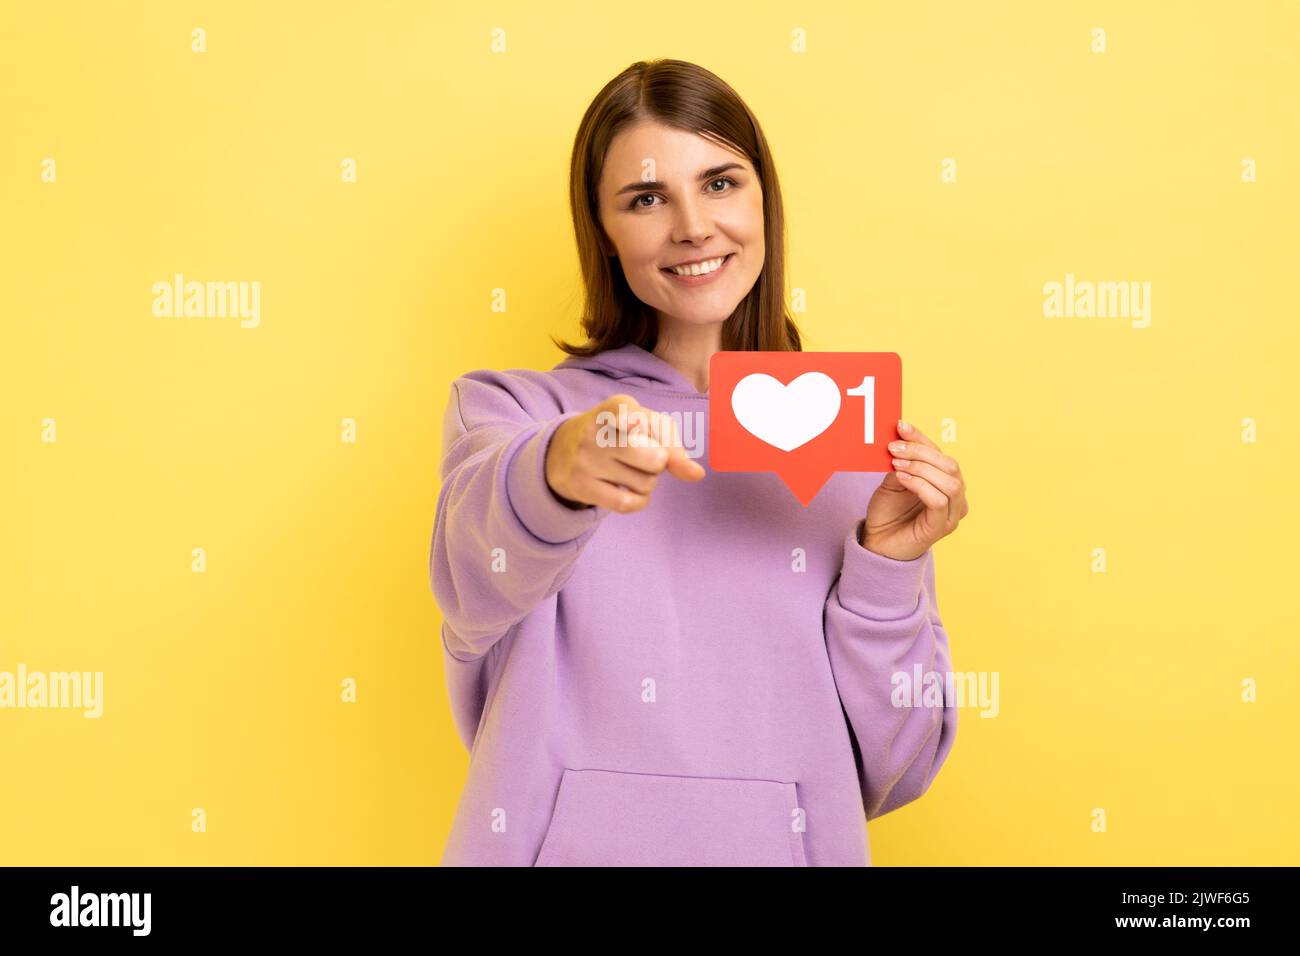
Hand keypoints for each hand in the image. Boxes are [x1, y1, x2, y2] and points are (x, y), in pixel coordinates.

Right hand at [545, 393, 705, 512]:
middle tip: (645, 457)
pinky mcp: (581, 486)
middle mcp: (595, 431)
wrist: (561, 452)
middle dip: (660, 463)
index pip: (629, 414)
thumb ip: (673, 446)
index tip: (633, 425)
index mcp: (613, 408)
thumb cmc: (617, 435)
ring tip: (631, 471)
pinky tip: (632, 491)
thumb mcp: (643, 428)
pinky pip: (628, 503)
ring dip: (649, 482)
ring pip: (645, 482)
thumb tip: (697, 474)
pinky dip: (640, 501)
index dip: (637, 423)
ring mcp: (586, 460)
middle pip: (654, 458)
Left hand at [862, 420, 968, 560]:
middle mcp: (956, 497)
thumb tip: (901, 437)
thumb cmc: (887, 513)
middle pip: (950, 465)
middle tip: (894, 447)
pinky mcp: (942, 527)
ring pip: (949, 482)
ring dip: (921, 468)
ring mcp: (952, 514)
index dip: (921, 438)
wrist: (877, 543)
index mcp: (947, 482)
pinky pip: (938, 501)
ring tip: (897, 464)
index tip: (901, 426)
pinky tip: (902, 479)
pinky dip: (920, 485)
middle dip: (921, 452)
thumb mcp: (893, 480)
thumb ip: (902, 462)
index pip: (940, 454)